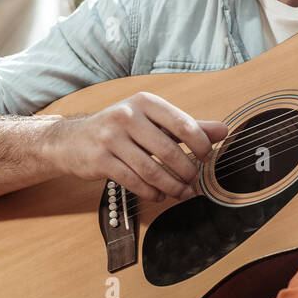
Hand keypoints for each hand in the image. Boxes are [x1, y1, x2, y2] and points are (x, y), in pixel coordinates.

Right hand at [48, 92, 228, 200]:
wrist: (73, 139)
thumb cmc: (121, 129)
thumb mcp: (153, 120)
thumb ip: (187, 126)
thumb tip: (223, 130)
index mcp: (145, 102)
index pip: (183, 124)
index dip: (201, 145)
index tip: (206, 158)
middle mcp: (127, 116)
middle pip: (168, 151)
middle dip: (186, 171)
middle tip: (194, 181)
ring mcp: (111, 138)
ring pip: (151, 170)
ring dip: (171, 186)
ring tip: (181, 192)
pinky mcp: (100, 160)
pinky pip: (134, 181)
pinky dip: (151, 192)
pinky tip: (159, 195)